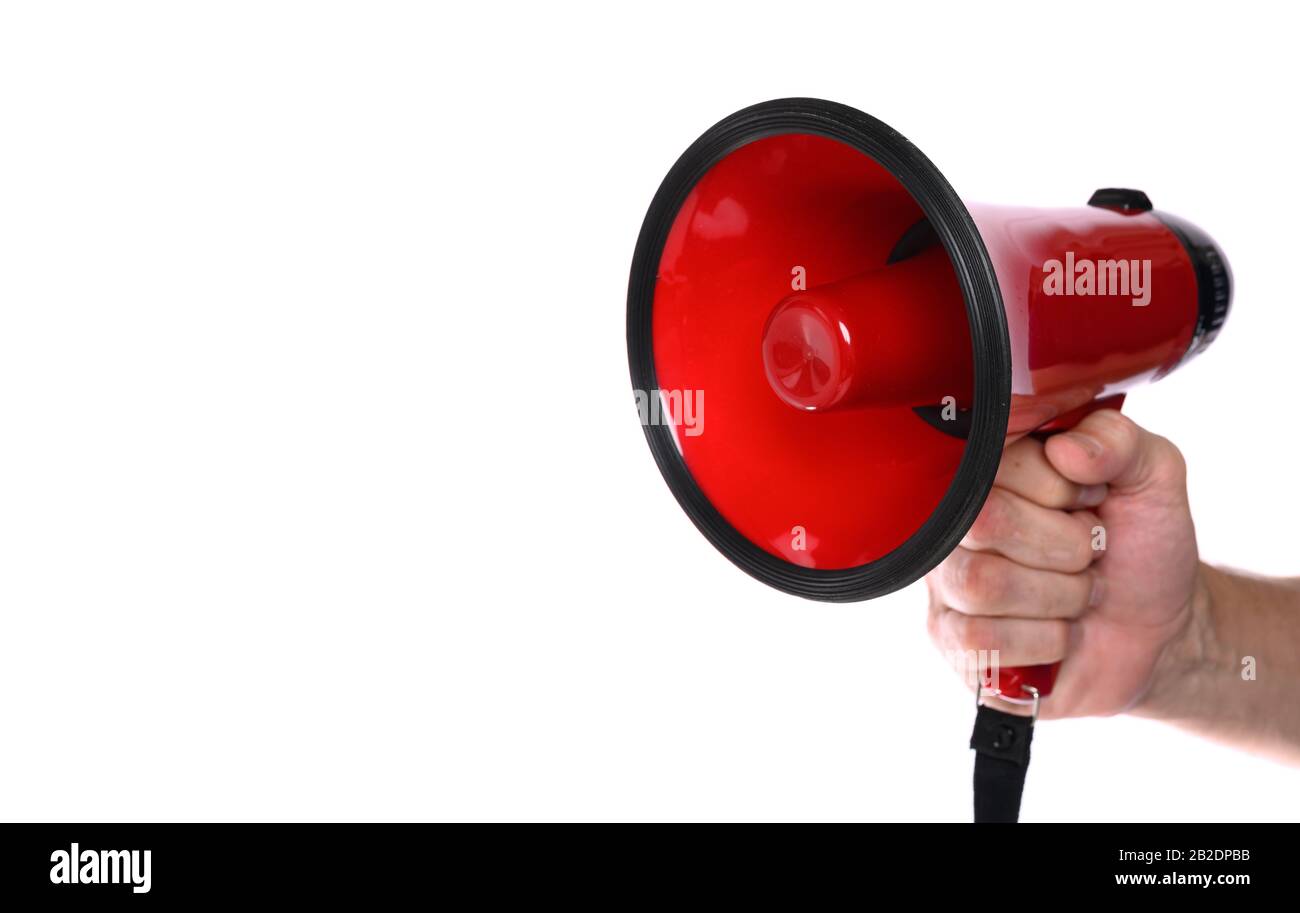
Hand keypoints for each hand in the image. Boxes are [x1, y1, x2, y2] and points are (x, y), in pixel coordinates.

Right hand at [926, 409, 1205, 718]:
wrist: (1161, 630)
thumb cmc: (1142, 548)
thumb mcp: (1153, 477)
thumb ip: (1119, 440)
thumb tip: (1066, 448)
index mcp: (996, 471)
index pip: (996, 463)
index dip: (1059, 489)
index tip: (1092, 501)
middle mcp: (960, 521)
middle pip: (983, 523)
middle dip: (1066, 547)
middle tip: (1090, 553)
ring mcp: (950, 581)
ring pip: (980, 584)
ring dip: (1057, 597)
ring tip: (1078, 596)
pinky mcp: (953, 640)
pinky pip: (980, 640)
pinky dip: (1043, 641)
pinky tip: (1059, 633)